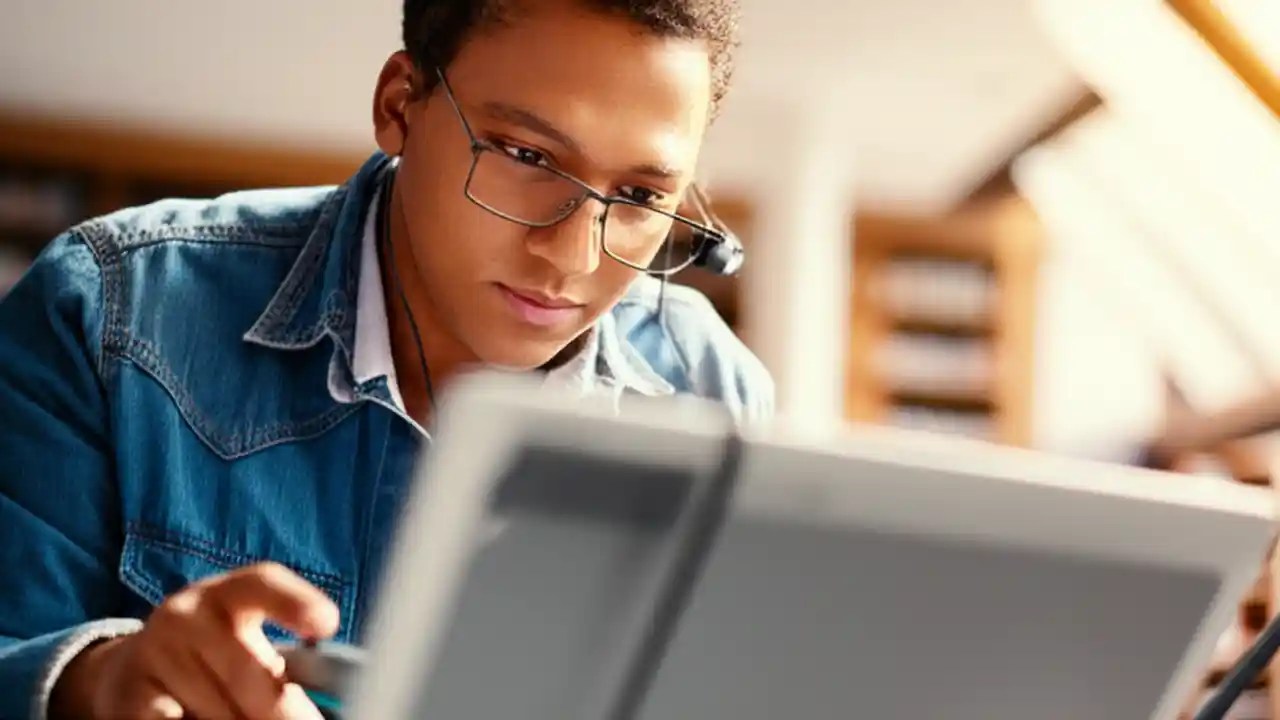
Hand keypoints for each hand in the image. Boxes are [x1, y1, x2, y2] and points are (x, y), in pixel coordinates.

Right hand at [50, 562, 339, 719]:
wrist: (134, 670)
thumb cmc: (217, 655)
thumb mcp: (248, 642)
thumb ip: (287, 662)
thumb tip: (334, 697)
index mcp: (231, 593)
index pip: (264, 585)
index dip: (296, 603)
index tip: (325, 625)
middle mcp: (188, 613)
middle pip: (250, 672)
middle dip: (279, 710)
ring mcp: (155, 652)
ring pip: (219, 712)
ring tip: (239, 715)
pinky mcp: (129, 693)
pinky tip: (200, 717)